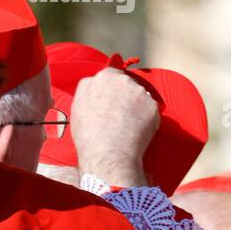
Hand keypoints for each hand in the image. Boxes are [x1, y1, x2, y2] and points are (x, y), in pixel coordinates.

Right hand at [71, 68, 158, 189]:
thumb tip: (95, 82)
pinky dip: (146, 120)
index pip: (111, 75)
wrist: (109, 154)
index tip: (111, 101)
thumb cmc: (89, 133)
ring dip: (136, 108)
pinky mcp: (153, 106)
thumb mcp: (77, 105)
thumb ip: (88, 88)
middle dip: (125, 97)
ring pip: (140, 98)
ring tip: (126, 127)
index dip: (111, 90)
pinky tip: (136, 132)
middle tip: (118, 116)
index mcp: (104, 77)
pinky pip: (150, 111)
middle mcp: (124, 80)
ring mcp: (140, 93)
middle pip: (127, 84)